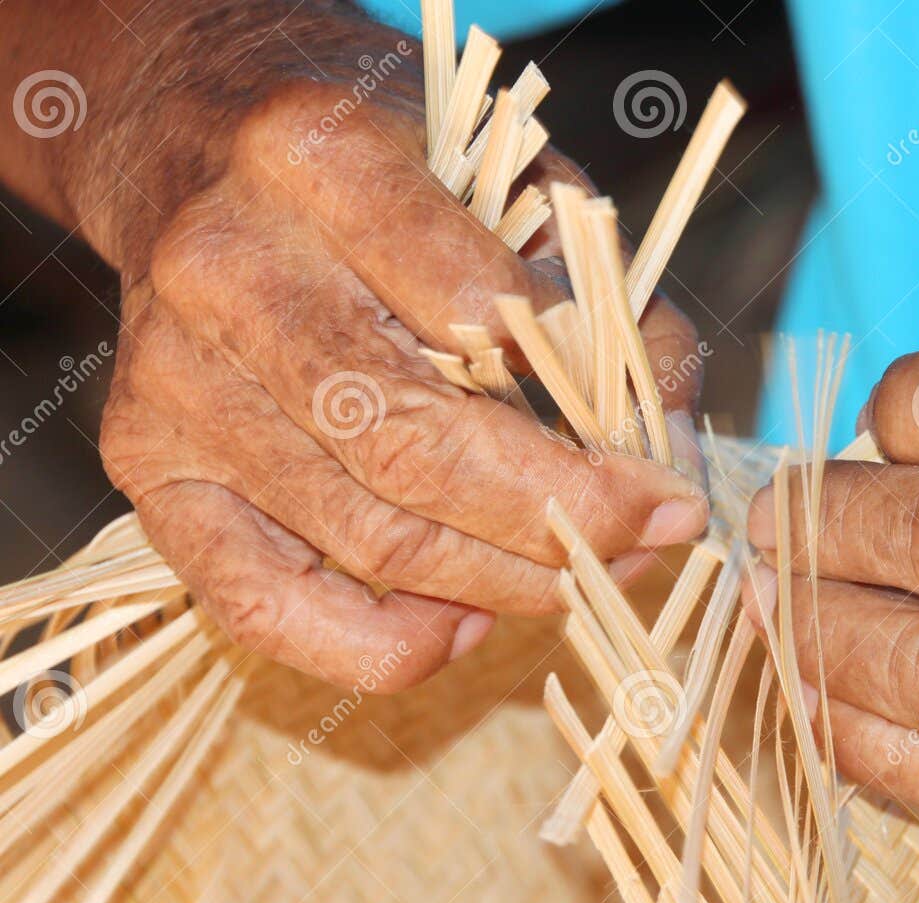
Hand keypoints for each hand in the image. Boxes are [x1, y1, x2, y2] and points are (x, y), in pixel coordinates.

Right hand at [5, 2, 707, 687]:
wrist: (199, 146)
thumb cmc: (391, 167)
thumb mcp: (519, 183)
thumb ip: (610, 310)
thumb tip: (676, 460)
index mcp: (321, 158)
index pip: (481, 321)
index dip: (591, 431)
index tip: (667, 486)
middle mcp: (227, 266)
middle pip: (417, 453)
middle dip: (557, 528)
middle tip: (644, 547)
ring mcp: (175, 377)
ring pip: (365, 536)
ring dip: (500, 586)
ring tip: (580, 577)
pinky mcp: (147, 464)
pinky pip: (262, 605)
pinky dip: (380, 645)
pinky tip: (462, 626)